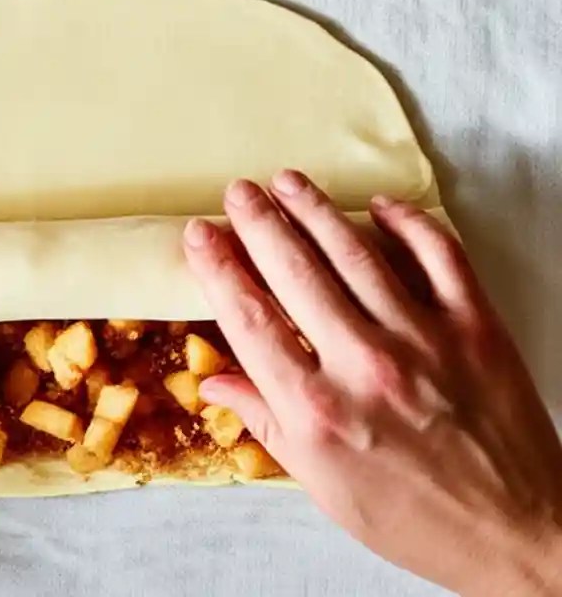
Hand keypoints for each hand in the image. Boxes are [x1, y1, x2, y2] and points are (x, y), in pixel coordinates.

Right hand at [182, 171, 561, 594]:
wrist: (515, 534)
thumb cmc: (412, 519)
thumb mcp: (321, 484)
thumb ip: (266, 423)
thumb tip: (215, 383)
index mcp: (315, 410)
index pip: (249, 318)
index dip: (219, 268)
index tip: (199, 234)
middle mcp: (364, 367)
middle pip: (296, 273)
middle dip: (259, 224)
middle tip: (238, 191)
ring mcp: (424, 341)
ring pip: (357, 254)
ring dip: (316, 210)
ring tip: (287, 181)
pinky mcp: (477, 328)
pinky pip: (439, 256)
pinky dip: (409, 223)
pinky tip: (380, 206)